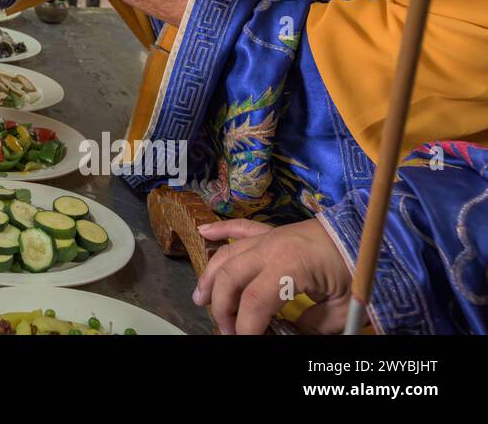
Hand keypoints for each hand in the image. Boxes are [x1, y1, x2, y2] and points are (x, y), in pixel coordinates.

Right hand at [193, 218, 354, 334]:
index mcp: (289, 265)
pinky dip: (220, 230)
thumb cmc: (359, 268)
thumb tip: (291, 335)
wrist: (369, 233)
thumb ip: (314, 325)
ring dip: (211, 278)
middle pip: (231, 278)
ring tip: (200, 299)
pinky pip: (239, 228)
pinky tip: (203, 233)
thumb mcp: (343, 307)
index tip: (246, 341)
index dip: (246, 326)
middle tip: (227, 331)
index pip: (254, 300)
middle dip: (223, 308)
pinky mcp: (272, 231)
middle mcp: (270, 247)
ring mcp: (268, 236)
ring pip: (227, 255)